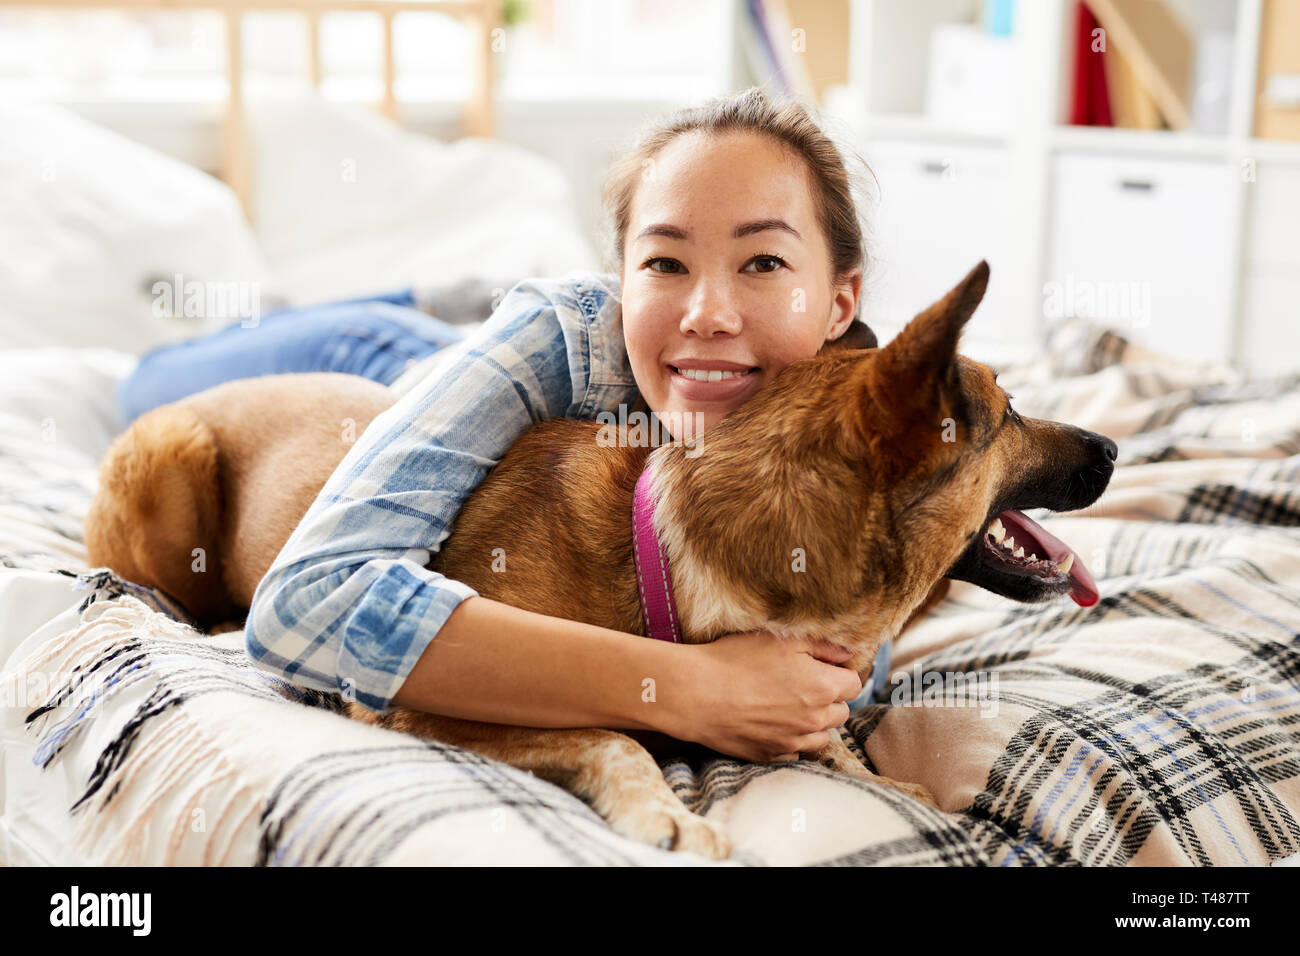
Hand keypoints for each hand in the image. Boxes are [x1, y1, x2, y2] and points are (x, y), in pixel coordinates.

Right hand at [663, 631, 862, 762]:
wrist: (697, 693)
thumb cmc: (737, 660)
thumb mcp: (782, 639)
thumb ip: (823, 646)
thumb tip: (848, 654)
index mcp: (823, 687)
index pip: (853, 684)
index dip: (839, 672)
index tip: (821, 667)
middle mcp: (814, 719)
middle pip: (841, 712)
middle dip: (829, 698)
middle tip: (803, 684)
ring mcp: (793, 741)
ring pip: (821, 736)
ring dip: (814, 722)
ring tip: (789, 706)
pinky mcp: (771, 755)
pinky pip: (795, 751)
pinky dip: (791, 739)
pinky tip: (772, 723)